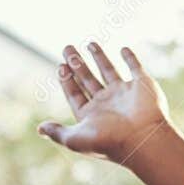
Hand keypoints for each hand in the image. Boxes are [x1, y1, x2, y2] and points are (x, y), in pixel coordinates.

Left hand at [38, 43, 170, 163]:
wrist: (144, 139)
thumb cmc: (109, 142)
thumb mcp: (75, 139)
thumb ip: (58, 132)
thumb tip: (39, 129)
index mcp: (92, 115)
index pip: (75, 94)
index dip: (66, 80)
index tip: (60, 66)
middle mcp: (107, 103)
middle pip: (88, 79)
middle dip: (77, 63)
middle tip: (67, 48)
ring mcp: (125, 94)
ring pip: (109, 71)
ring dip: (99, 57)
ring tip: (89, 43)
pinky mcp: (141, 85)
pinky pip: (135, 68)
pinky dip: (130, 58)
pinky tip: (123, 49)